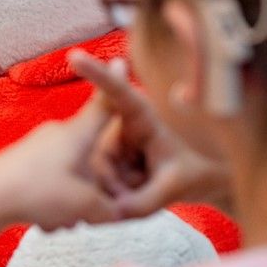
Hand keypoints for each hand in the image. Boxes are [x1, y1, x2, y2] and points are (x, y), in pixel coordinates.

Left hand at [0, 91, 121, 230]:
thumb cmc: (37, 193)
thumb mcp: (86, 206)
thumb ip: (111, 208)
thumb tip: (116, 210)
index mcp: (77, 134)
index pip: (105, 106)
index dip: (118, 88)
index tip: (123, 60)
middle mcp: (58, 134)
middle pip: (92, 159)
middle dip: (93, 190)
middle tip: (83, 212)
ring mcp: (38, 148)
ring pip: (71, 178)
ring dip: (70, 203)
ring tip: (55, 217)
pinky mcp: (23, 164)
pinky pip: (51, 184)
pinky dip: (51, 204)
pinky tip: (41, 219)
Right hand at [68, 50, 231, 216]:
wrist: (190, 182)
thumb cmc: (187, 173)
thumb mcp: (172, 188)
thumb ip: (144, 200)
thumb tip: (111, 209)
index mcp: (140, 119)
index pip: (118, 95)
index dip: (98, 75)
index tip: (75, 57)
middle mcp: (116, 127)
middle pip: (100, 156)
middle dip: (119, 185)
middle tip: (146, 192)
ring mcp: (103, 145)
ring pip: (93, 176)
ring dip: (117, 194)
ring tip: (142, 193)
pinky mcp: (95, 162)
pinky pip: (90, 185)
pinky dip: (109, 200)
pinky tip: (127, 199)